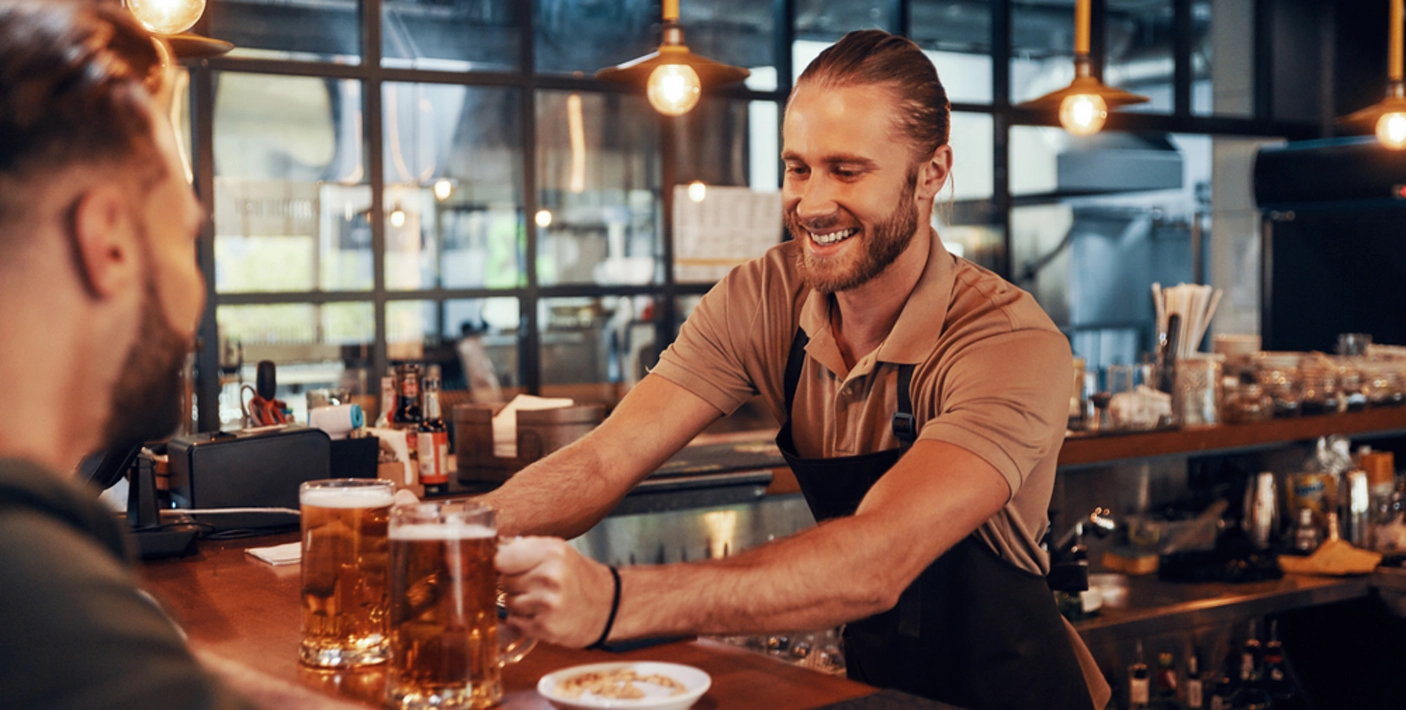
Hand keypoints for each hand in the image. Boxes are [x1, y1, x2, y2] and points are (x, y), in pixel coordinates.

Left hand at [496, 536, 616, 647]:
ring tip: (540, 600)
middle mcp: (550, 576)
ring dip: (518, 603)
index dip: (502, 564)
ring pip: (507, 602)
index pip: (502, 559)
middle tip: (534, 584)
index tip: (508, 567)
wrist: (607, 605)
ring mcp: (547, 604)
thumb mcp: (557, 551)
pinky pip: (514, 621)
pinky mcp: (545, 627)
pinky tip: (541, 614)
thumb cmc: (577, 576)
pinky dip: (523, 619)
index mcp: (552, 552)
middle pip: (503, 581)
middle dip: (513, 583)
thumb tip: (487, 551)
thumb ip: (525, 549)